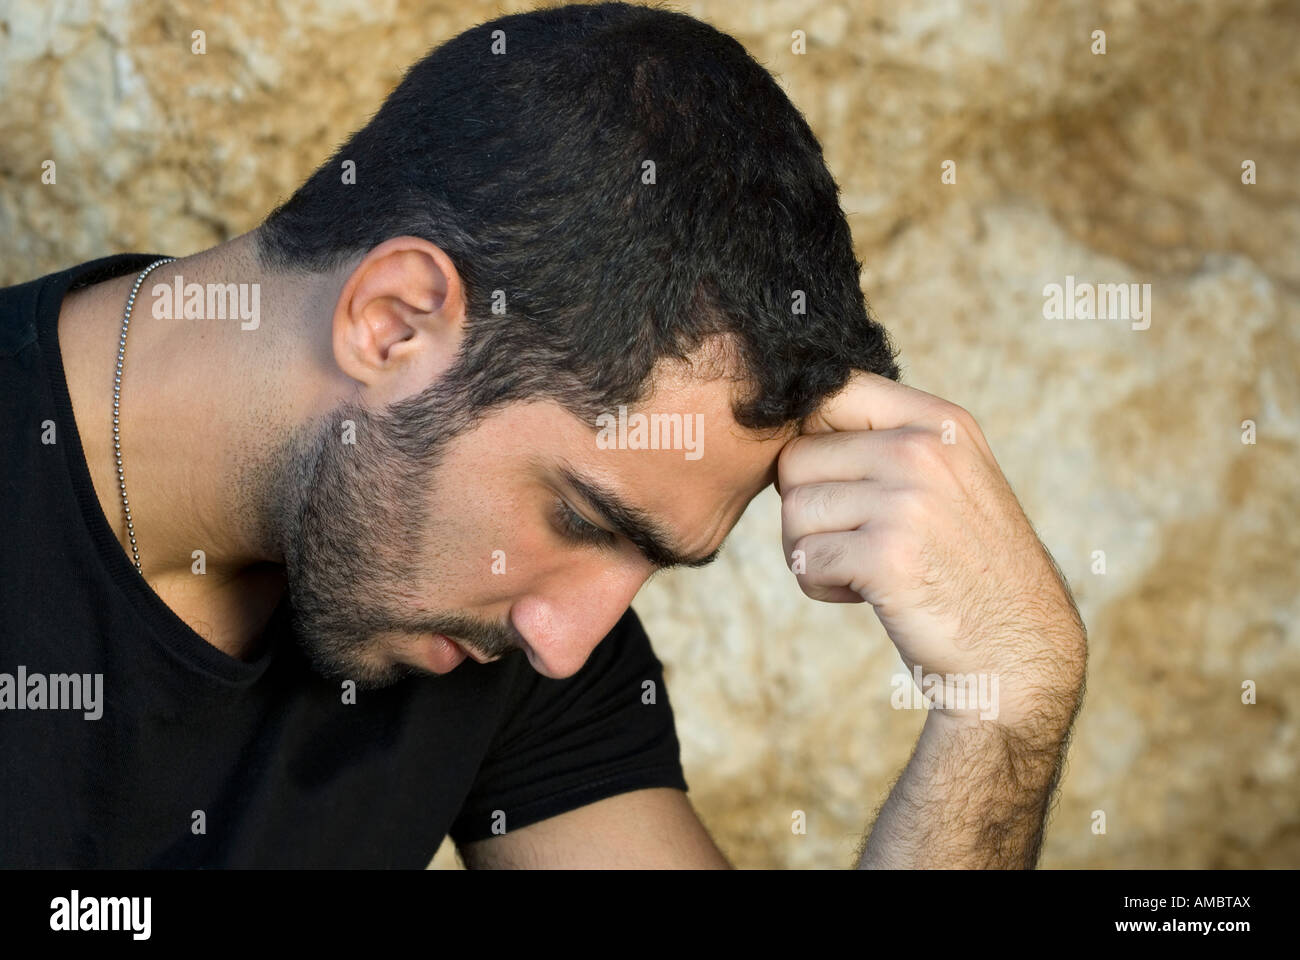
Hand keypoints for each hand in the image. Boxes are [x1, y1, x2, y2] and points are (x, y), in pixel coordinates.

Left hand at [777, 372, 1085, 729]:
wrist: (1017, 653)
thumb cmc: (965, 566)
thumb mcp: (949, 478)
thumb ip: (888, 440)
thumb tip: (790, 417)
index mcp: (940, 422)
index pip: (832, 392)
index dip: (810, 440)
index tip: (836, 482)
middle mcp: (925, 451)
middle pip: (796, 460)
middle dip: (809, 509)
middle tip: (853, 541)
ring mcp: (907, 502)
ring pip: (794, 511)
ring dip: (811, 550)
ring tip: (863, 569)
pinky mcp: (886, 557)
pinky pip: (804, 559)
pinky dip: (822, 585)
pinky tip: (869, 595)